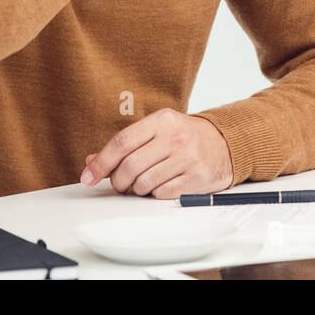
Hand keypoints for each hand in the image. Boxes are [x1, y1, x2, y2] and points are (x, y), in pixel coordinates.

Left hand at [80, 109, 233, 197]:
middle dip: (118, 181)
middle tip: (120, 184)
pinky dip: (155, 194)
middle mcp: (175, 137)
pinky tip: (162, 185)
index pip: (122, 142)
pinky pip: (161, 194)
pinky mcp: (196, 177)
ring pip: (143, 183)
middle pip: (130, 166)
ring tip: (144, 183)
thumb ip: (126, 144)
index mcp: (162, 120)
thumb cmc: (185, 137)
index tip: (89, 177)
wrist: (226, 143)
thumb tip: (91, 161)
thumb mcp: (157, 131)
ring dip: (137, 189)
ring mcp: (187, 157)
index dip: (101, 162)